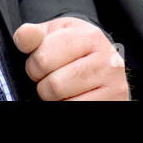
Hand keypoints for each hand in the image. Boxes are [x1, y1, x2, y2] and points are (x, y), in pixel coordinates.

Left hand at [13, 17, 128, 100]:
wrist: (102, 61)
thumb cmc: (71, 47)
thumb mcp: (52, 34)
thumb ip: (33, 35)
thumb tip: (25, 34)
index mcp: (89, 36)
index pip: (44, 58)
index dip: (33, 65)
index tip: (38, 65)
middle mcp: (107, 59)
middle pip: (54, 84)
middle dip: (43, 84)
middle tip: (49, 78)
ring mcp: (115, 83)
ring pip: (65, 101)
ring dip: (54, 98)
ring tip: (60, 87)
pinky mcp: (117, 100)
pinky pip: (78, 109)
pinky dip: (67, 105)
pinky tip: (72, 95)